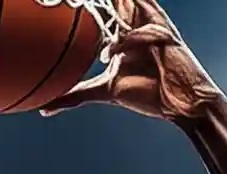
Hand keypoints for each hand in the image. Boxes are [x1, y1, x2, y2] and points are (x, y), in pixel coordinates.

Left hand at [39, 0, 222, 121]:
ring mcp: (153, 28)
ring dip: (117, 2)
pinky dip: (124, 43)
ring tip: (95, 3)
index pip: (103, 4)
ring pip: (133, 2)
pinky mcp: (167, 38)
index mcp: (123, 29)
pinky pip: (143, 33)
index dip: (87, 1)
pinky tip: (108, 56)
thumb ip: (76, 94)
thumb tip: (43, 109)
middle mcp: (137, 23)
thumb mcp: (106, 91)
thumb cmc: (149, 93)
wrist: (183, 105)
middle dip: (104, 0)